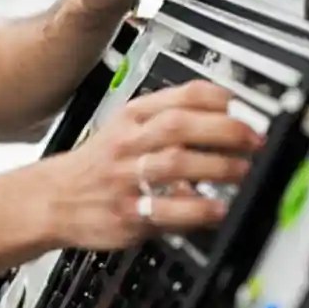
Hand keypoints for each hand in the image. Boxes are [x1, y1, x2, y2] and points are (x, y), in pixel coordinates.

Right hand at [36, 80, 261, 250]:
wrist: (54, 198)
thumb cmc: (99, 163)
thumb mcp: (126, 127)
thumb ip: (169, 118)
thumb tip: (226, 116)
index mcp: (133, 116)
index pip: (181, 95)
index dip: (219, 98)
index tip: (246, 107)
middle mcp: (130, 142)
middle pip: (180, 125)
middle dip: (224, 129)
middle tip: (254, 139)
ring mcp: (127, 178)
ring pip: (175, 163)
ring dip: (217, 166)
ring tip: (243, 170)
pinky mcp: (128, 212)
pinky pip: (167, 210)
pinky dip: (197, 209)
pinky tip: (217, 210)